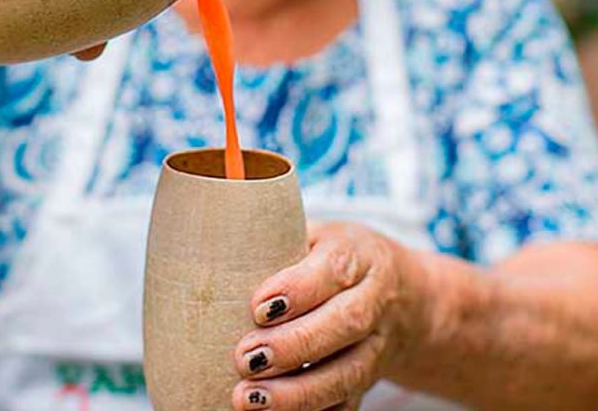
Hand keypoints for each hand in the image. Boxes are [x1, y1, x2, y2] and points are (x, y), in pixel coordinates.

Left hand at [232, 222, 426, 410]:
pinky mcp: (370, 382)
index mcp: (359, 254)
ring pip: (347, 375)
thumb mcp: (318, 234)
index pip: (334, 269)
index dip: (298, 289)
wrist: (404, 295)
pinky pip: (347, 405)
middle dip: (293, 346)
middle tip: (245, 358)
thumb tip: (225, 243)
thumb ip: (281, 239)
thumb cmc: (338, 256)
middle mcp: (374, 300)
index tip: (257, 307)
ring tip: (249, 398)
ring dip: (297, 393)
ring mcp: (377, 346)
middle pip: (345, 325)